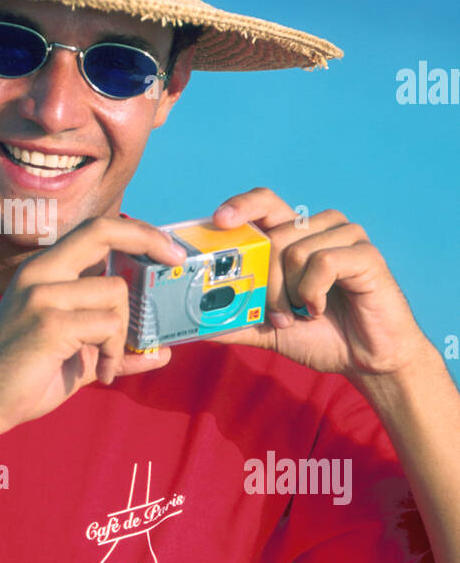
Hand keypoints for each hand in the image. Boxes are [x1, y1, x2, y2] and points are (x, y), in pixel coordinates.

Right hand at [0, 215, 182, 441]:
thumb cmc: (23, 376)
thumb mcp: (75, 353)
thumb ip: (114, 345)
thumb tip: (163, 352)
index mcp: (43, 271)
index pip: (95, 228)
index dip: (136, 230)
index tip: (167, 246)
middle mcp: (40, 272)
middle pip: (103, 232)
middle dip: (149, 240)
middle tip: (177, 260)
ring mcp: (42, 295)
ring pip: (115, 293)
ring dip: (123, 333)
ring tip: (106, 362)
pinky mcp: (49, 323)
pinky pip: (107, 327)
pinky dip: (113, 353)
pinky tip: (97, 373)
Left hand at [206, 187, 431, 379]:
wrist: (366, 360)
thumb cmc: (319, 336)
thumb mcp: (267, 330)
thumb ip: (235, 321)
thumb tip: (196, 325)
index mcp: (294, 235)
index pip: (264, 202)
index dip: (241, 206)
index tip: (220, 221)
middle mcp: (319, 227)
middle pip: (273, 237)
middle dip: (266, 284)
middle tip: (277, 315)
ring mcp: (345, 237)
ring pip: (295, 251)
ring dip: (292, 293)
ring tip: (304, 313)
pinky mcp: (366, 254)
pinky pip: (323, 263)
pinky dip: (314, 293)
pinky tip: (321, 309)